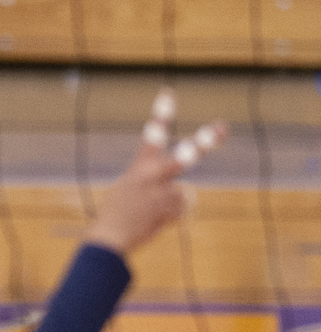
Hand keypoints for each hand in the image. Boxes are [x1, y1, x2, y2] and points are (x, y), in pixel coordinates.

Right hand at [86, 88, 225, 256]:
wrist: (109, 238)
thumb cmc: (113, 214)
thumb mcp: (126, 190)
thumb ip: (152, 184)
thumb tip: (184, 193)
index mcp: (138, 168)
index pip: (152, 137)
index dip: (161, 115)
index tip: (168, 93)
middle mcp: (153, 177)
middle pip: (185, 157)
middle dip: (204, 142)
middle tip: (222, 127)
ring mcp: (164, 194)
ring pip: (180, 193)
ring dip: (167, 205)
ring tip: (148, 214)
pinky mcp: (172, 211)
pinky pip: (178, 212)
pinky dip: (167, 219)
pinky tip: (151, 223)